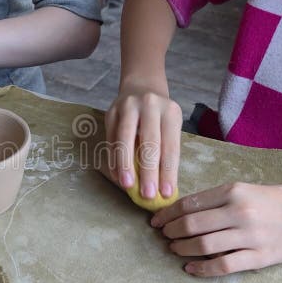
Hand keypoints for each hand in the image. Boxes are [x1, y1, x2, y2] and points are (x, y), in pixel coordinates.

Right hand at [105, 81, 181, 199]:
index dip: (168, 171)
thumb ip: (165, 152)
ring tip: (127, 186)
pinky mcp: (111, 112)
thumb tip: (162, 188)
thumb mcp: (169, 126)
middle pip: (149, 143)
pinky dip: (114, 159)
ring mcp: (127, 107)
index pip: (170, 146)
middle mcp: (150, 106)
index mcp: (170, 112)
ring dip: (126, 165)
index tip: (166, 193)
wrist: (141, 87)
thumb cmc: (159, 116)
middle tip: (148, 194)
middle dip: (148, 172)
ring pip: (125, 139)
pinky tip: (117, 175)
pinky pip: (111, 139)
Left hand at [151, 183, 281, 276]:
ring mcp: (251, 236)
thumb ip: (216, 200)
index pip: (189, 204)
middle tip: (163, 236)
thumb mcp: (245, 190)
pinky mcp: (261, 257)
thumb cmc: (276, 200)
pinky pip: (223, 265)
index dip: (167, 214)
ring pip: (203, 245)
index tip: (156, 221)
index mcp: (234, 191)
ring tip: (174, 249)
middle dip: (171, 232)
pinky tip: (190, 268)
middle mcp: (240, 211)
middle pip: (191, 225)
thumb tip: (180, 212)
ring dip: (182, 249)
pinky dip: (202, 268)